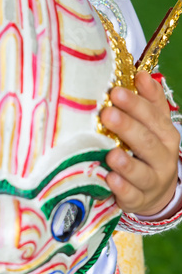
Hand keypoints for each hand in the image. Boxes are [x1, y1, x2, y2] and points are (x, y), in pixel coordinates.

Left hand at [100, 71, 179, 215]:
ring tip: (111, 153)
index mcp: (166, 135)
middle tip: (107, 113)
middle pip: (147, 142)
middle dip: (127, 127)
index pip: (153, 117)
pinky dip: (121, 188)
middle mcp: (162, 158)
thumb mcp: (153, 123)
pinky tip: (109, 179)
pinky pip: (131, 195)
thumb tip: (142, 74)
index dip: (135, 104)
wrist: (155, 189)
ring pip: (141, 172)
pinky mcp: (138, 200)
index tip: (115, 91)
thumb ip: (149, 100)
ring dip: (126, 163)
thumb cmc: (148, 147)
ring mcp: (151, 182)